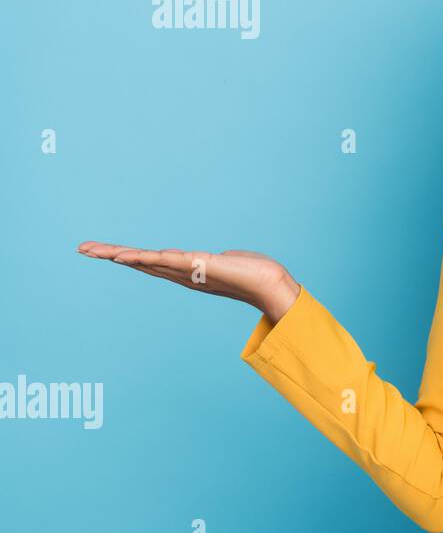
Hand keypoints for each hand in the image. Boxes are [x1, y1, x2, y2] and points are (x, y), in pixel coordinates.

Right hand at [76, 241, 301, 323]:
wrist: (269, 284)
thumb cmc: (251, 273)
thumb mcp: (225, 263)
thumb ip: (213, 262)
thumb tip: (214, 260)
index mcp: (185, 272)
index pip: (150, 263)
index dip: (126, 257)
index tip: (103, 251)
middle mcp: (182, 274)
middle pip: (140, 262)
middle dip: (111, 255)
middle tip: (82, 249)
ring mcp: (188, 271)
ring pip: (148, 262)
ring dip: (121, 255)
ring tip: (96, 251)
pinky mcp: (198, 266)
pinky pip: (166, 261)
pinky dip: (146, 258)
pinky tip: (128, 255)